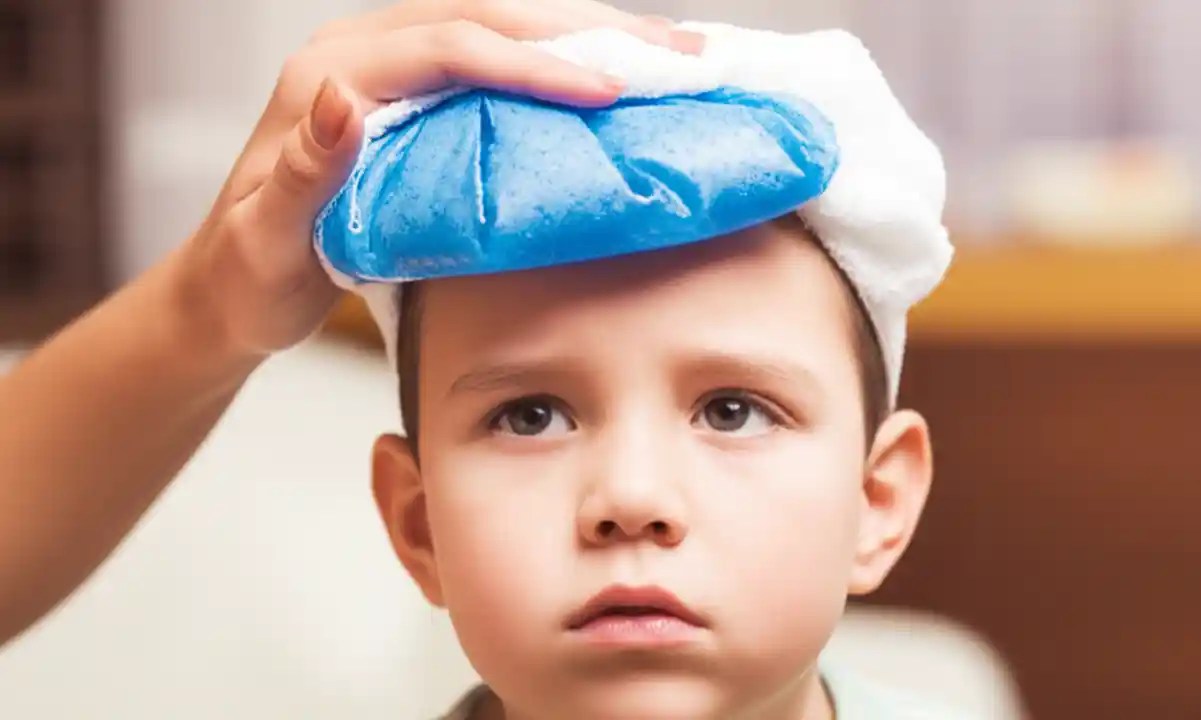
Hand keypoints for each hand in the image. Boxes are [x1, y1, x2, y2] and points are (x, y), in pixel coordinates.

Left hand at [178, 0, 703, 357]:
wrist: (231, 289)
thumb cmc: (249, 275)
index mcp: (328, 75)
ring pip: (501, 27)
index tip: (606, 87)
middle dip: (584, 29)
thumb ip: (304, 171)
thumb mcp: (264, 238)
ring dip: (585, 36)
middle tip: (672, 54)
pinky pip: (497, 62)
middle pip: (487, 15)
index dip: (530, 62)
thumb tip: (341, 97)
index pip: (447, 47)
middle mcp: (362, 56)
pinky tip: (614, 77)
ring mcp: (391, 71)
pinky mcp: (415, 100)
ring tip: (666, 55)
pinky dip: (560, 63)